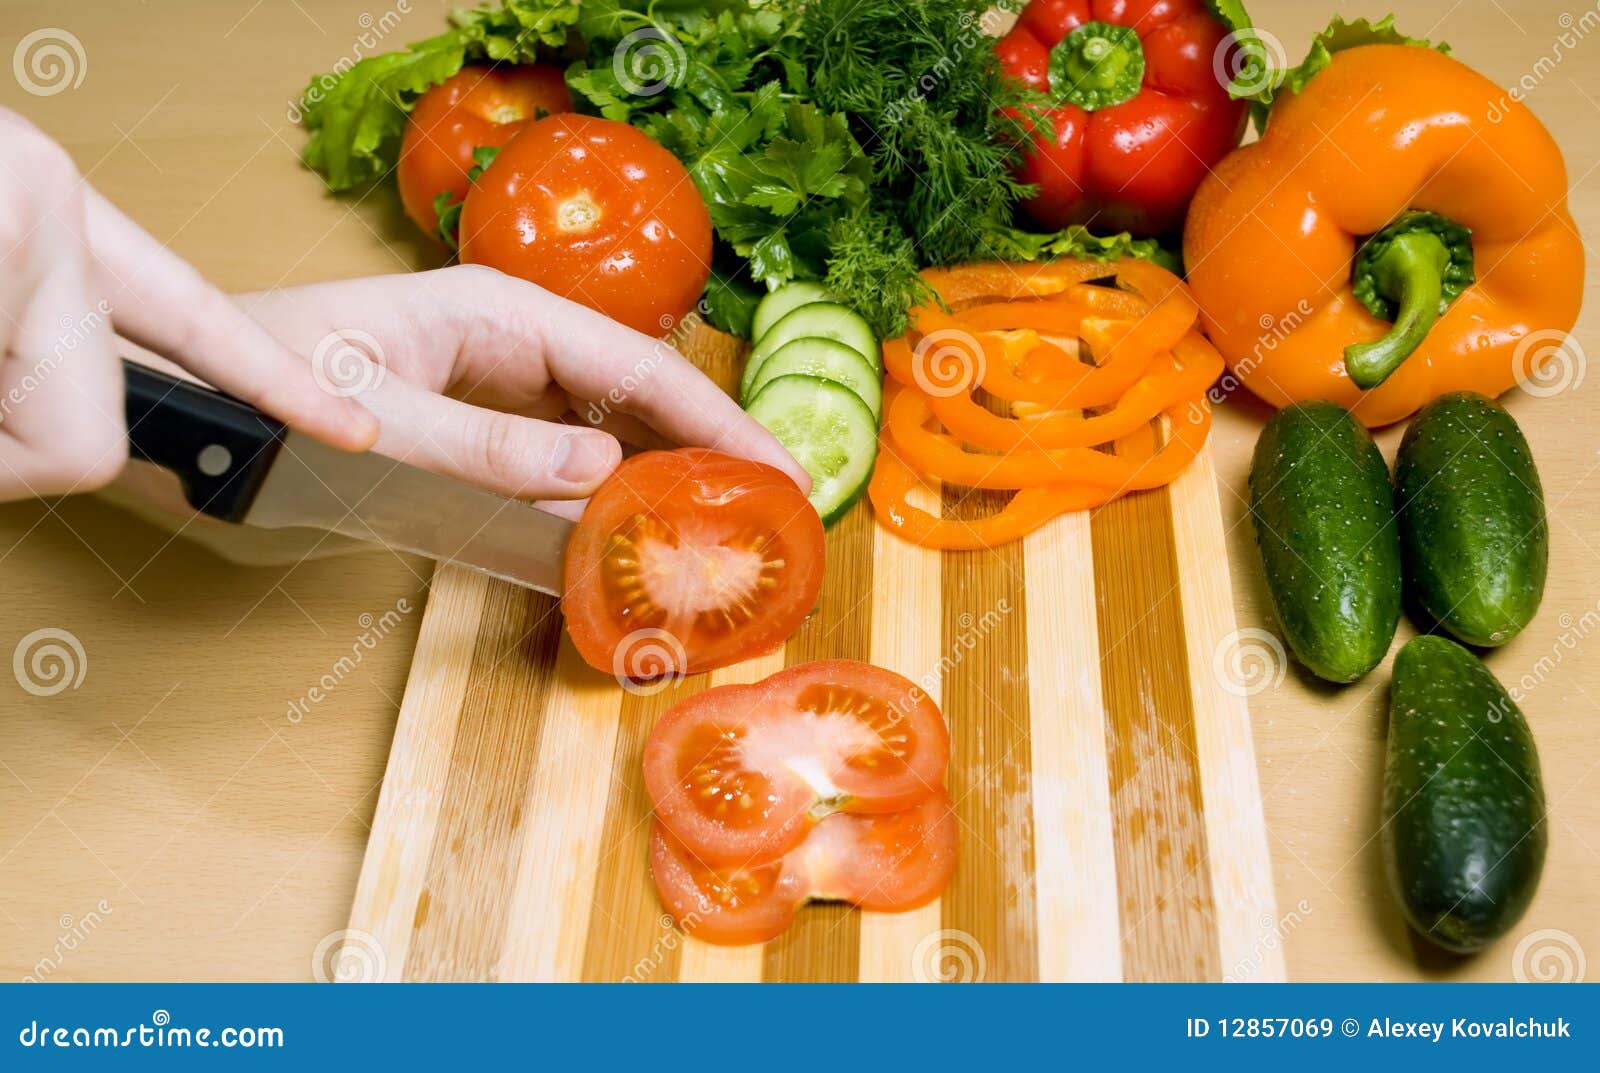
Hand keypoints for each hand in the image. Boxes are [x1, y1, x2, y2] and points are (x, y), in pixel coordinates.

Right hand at [0, 109, 376, 502]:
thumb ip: (26, 344)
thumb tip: (54, 445)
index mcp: (49, 213)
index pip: (194, 317)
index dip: (274, 385)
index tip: (357, 431)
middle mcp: (46, 210)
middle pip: (87, 441)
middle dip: (7, 456)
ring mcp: (20, 223)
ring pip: (40, 440)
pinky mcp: (7, 225)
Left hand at [234, 267, 809, 505]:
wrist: (177, 412)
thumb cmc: (261, 391)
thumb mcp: (379, 420)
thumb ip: (492, 452)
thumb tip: (609, 476)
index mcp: (498, 316)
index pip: (636, 365)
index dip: (717, 419)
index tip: (782, 470)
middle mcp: (505, 352)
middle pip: (634, 402)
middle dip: (704, 454)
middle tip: (773, 517)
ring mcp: (487, 400)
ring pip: (600, 444)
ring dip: (657, 491)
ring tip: (718, 544)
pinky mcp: (464, 449)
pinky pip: (550, 486)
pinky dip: (592, 524)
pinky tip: (623, 560)